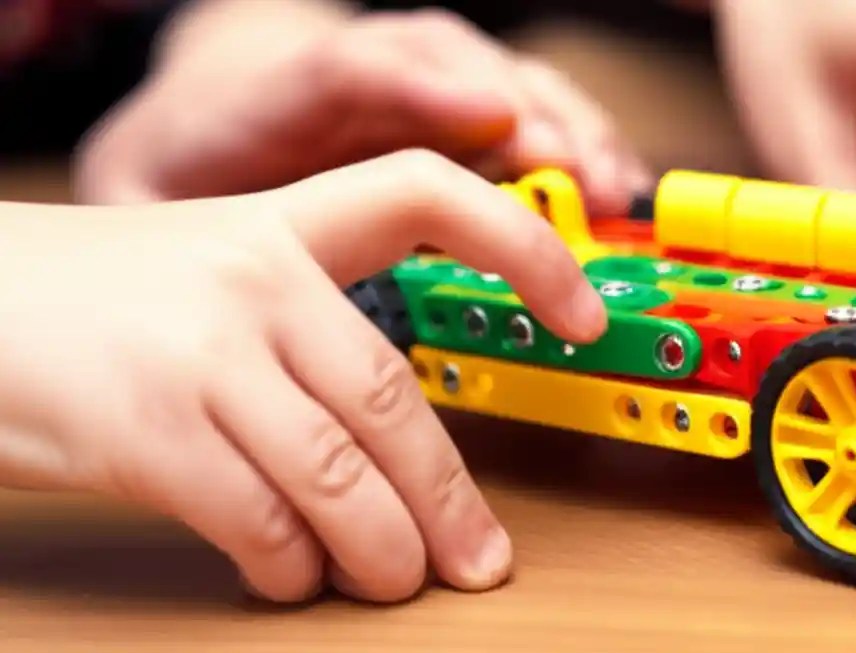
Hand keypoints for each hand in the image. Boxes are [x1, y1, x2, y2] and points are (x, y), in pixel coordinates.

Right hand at [0, 150, 605, 602]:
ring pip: (338, 475)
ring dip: (383, 551)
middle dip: (450, 497)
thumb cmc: (103, 302)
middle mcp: (250, 276)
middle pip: (393, 398)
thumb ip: (312, 338)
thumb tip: (402, 465)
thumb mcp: (214, 273)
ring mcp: (198, 353)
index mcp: (282, 225)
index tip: (582, 313)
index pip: (425, 195)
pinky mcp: (145, 431)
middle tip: (479, 561)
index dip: (520, 245)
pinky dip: (291, 569)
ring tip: (396, 584)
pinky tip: (293, 578)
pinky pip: (260, 521)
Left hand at [74, 7, 649, 214]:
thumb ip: (146, 224)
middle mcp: (357, 74)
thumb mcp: (138, 190)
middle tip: (576, 171)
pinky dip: (573, 145)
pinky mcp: (453, 119)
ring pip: (499, 81)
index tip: (488, 118)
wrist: (215, 109)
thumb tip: (163, 277)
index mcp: (271, 90)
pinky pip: (524, 117)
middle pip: (448, 67)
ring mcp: (414, 89)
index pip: (346, 70)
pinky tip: (612, 184)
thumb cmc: (189, 154)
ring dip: (564, 130)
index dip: (423, 87)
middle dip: (521, 115)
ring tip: (611, 187)